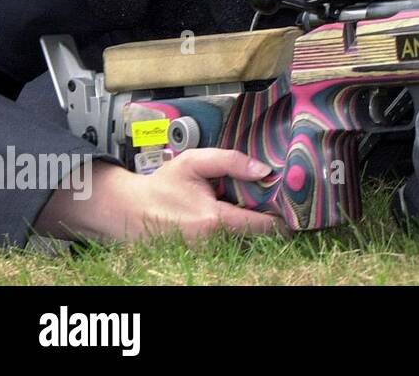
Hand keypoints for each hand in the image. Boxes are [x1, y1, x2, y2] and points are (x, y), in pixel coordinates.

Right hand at [36, 150, 287, 242]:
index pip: (263, 226)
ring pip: (243, 241)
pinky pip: (229, 245)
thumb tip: (265, 171)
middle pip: (257, 235)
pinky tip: (229, 216)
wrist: (128, 211)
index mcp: (213, 220)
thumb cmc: (162, 185)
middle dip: (266, 219)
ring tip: (248, 205)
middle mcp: (211, 243)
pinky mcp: (201, 257)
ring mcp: (206, 253)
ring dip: (250, 226)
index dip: (280, 216)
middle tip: (270, 200)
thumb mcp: (194, 162)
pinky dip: (234, 232)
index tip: (290, 205)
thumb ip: (231, 161)